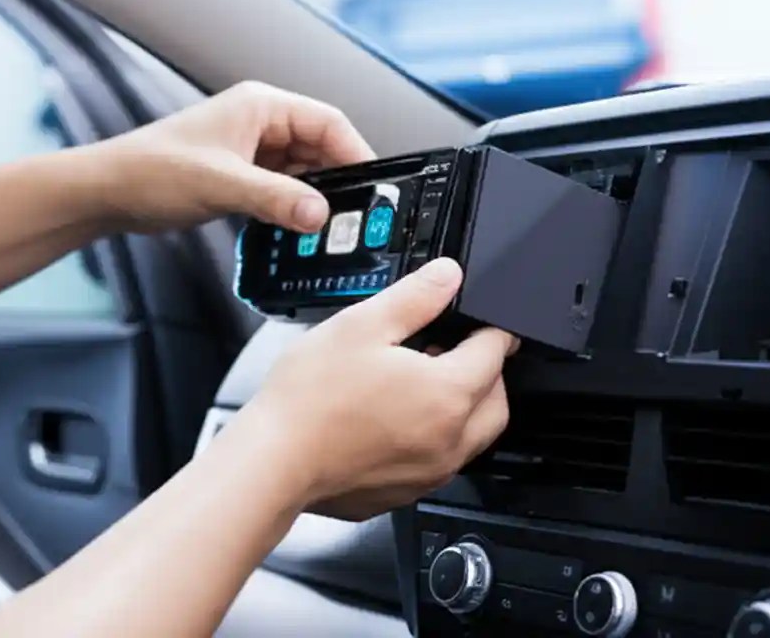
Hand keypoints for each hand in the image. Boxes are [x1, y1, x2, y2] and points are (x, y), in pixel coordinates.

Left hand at [97, 81, 375, 232]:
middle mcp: (260, 122)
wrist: (109, 190)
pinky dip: (292, 206)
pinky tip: (296, 227)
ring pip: (303, 171)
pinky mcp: (241, 173)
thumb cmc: (150, 170)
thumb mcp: (221, 184)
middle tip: (356, 215)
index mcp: (261, 106)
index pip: (328, 122)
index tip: (374, 185)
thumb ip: (274, 199)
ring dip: (314, 197)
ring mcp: (251, 148)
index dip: (355, 153)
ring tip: (327, 226)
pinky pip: (282, 188)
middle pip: (321, 147)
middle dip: (338, 181)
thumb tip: (319, 213)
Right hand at [239, 258, 518, 520]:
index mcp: (448, 393)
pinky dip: (434, 438)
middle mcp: (450, 440)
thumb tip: (448, 276)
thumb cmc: (310, 399)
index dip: (488, 328)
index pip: (495, 352)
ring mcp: (430, 473)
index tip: (476, 321)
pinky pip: (440, 462)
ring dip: (463, 408)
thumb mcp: (361, 326)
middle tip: (453, 351)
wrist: (273, 461)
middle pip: (496, 400)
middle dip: (486, 372)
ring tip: (420, 385)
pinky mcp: (406, 493)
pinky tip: (396, 421)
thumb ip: (415, 298)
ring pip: (473, 436)